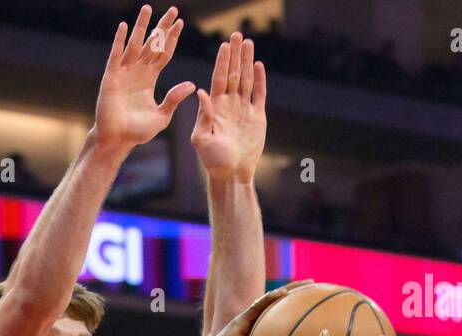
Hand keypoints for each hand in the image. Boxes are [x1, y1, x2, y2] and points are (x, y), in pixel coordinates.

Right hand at [93, 5, 194, 151]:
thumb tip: (192, 84)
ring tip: (148, 9)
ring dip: (141, 26)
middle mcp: (137, 72)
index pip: (163, 53)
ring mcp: (123, 73)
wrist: (117, 141)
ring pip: (134, 44)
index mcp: (149, 79)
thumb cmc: (137, 132)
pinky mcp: (111, 78)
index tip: (180, 23)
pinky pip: (115, 55)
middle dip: (162, 27)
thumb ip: (174, 99)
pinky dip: (119, 41)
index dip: (171, 39)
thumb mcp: (162, 115)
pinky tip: (124, 26)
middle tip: (172, 10)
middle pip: (152, 44)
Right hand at [186, 280, 311, 335]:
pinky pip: (259, 305)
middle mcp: (260, 325)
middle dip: (305, 297)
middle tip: (325, 291)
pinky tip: (285, 292)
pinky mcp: (242, 318)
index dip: (304, 317)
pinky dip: (272, 297)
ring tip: (311, 282)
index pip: (288, 323)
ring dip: (293, 289)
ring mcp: (251, 320)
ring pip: (276, 299)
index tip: (323, 314)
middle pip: (286, 306)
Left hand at [190, 32, 266, 181]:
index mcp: (214, 108)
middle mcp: (228, 105)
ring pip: (246, 80)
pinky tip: (258, 65)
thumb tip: (201, 92)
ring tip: (248, 43)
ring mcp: (243, 110)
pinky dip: (260, 80)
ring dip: (247, 61)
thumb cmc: (213, 160)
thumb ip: (203, 116)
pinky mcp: (256, 117)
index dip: (222, 62)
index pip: (219, 79)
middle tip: (236, 35)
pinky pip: (259, 94)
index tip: (224, 45)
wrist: (232, 174)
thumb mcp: (201, 139)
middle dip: (234, 55)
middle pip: (233, 74)